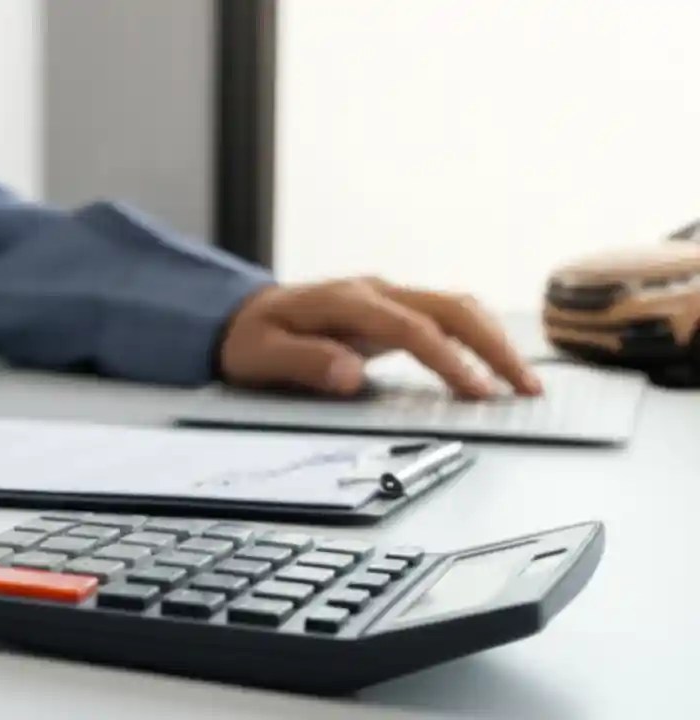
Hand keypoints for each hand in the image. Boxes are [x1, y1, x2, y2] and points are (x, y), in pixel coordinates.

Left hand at [218, 277, 542, 398]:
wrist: (239, 316)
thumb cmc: (249, 339)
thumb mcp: (260, 356)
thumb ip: (304, 362)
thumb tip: (352, 374)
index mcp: (345, 301)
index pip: (409, 327)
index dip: (446, 358)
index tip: (475, 391)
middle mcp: (374, 291)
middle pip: (449, 307)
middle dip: (492, 345)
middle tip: (525, 387)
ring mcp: (387, 297)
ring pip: (456, 307)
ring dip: (493, 340)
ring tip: (523, 382)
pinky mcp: (393, 310)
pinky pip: (446, 317)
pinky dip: (478, 338)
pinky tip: (496, 365)